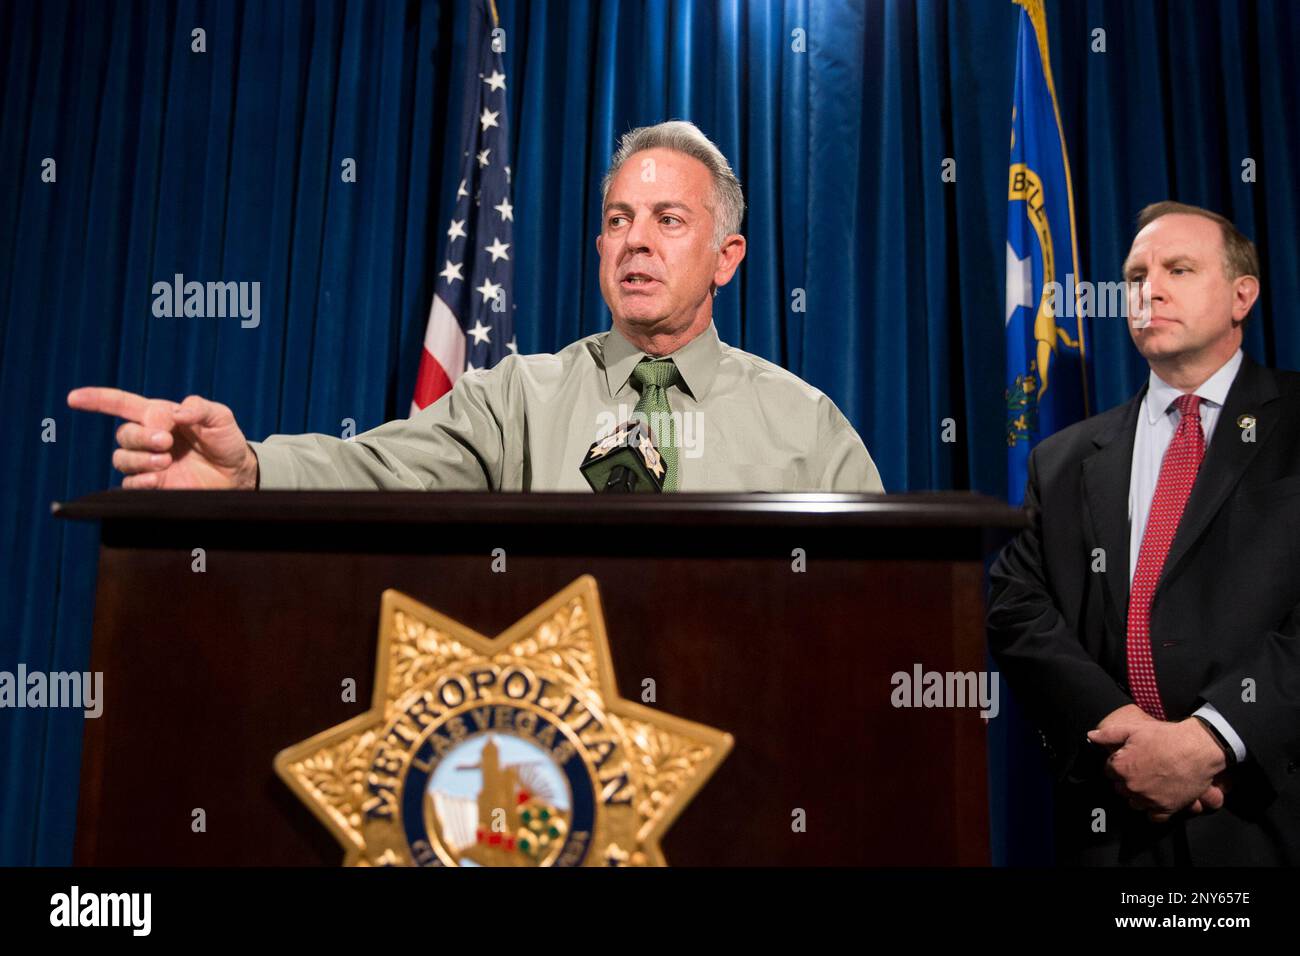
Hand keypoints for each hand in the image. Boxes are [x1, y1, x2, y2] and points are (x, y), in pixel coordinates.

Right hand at [67, 387, 258, 489]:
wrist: (238, 474)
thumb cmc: (226, 441)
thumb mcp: (220, 418)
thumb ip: (200, 408)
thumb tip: (177, 413)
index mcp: (159, 416)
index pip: (121, 404)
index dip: (97, 400)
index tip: (73, 398)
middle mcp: (148, 439)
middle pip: (124, 434)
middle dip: (141, 436)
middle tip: (166, 442)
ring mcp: (149, 463)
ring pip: (122, 458)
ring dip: (140, 458)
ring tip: (166, 461)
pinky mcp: (153, 485)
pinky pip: (130, 484)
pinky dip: (140, 480)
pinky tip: (156, 478)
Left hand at [1088, 717, 1226, 819]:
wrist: (1197, 749)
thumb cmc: (1165, 737)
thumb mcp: (1133, 729)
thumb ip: (1108, 734)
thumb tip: (1091, 736)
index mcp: (1120, 768)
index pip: (1108, 770)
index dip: (1118, 762)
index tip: (1129, 758)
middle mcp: (1132, 786)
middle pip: (1120, 788)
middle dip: (1126, 779)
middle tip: (1141, 769)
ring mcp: (1149, 799)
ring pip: (1133, 802)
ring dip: (1138, 794)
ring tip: (1149, 782)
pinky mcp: (1166, 808)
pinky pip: (1152, 817)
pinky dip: (1153, 809)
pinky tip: (1158, 797)